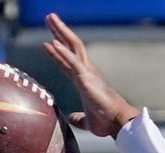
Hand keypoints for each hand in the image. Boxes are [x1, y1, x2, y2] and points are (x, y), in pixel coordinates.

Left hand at [44, 14, 139, 137]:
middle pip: (70, 46)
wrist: (117, 122)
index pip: (67, 62)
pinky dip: (62, 52)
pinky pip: (73, 62)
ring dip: (60, 32)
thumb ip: (78, 118)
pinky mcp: (87, 79)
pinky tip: (52, 43)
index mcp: (84, 80)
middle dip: (59, 31)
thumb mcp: (87, 121)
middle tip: (49, 17)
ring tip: (50, 18)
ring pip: (72, 47)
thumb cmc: (105, 121)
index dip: (57, 52)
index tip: (46, 42)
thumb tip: (72, 119)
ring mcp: (86, 73)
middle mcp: (85, 72)